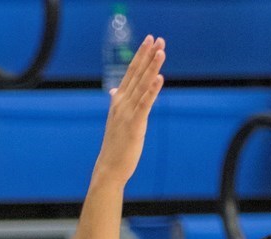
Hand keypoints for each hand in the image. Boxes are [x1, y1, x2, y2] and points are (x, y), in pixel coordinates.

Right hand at [94, 35, 165, 185]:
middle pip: (137, 74)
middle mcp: (121, 103)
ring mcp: (127, 113)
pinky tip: (160, 78)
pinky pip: (145, 104)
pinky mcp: (134, 124)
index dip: (141, 55)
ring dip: (152, 68)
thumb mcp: (116, 119)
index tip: (150, 40)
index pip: (131, 72)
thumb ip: (117, 102)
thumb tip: (113, 90)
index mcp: (118, 100)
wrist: (109, 168)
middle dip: (148, 55)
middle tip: (157, 38)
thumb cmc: (115, 145)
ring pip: (142, 86)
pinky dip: (152, 90)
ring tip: (161, 51)